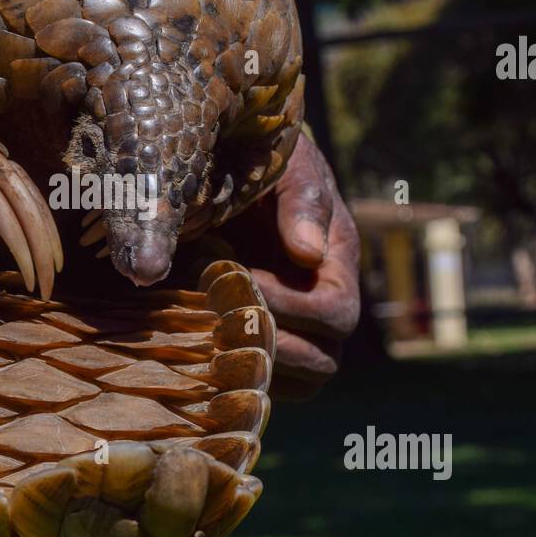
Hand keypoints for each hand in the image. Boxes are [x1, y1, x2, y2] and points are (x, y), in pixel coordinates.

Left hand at [223, 135, 360, 399]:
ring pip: (297, 379)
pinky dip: (236, 373)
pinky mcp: (256, 335)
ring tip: (211, 330)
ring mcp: (291, 324)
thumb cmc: (264, 156)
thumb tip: (308, 254)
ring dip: (256, 366)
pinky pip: (261, 379)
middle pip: (324, 360)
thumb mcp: (286, 166)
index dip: (294, 309)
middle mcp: (320, 300)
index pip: (337, 313)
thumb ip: (300, 202)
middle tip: (222, 316)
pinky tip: (199, 340)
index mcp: (335, 261)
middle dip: (273, 345)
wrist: (228, 161)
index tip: (245, 281)